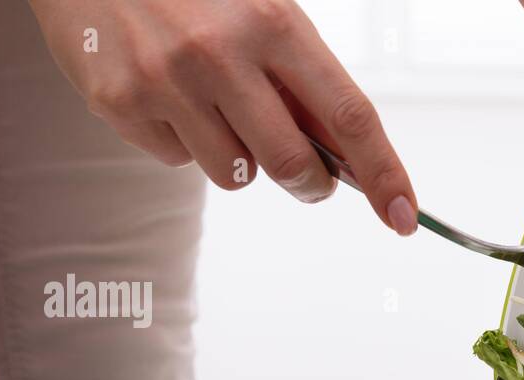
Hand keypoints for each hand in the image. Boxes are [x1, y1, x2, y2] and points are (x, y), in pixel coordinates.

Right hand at [28, 0, 417, 233]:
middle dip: (311, 185)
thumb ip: (304, 78)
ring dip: (241, 159)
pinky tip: (167, 92)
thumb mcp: (262, 9)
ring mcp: (165, 81)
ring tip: (216, 105)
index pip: (349, 116)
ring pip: (235, 175)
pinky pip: (178, 161)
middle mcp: (220, 53)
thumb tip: (351, 158)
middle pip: (292, 166)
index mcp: (273, 22)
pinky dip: (184, 141)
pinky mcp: (119, 102)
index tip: (404, 216)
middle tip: (312, 179)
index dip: (384, 174)